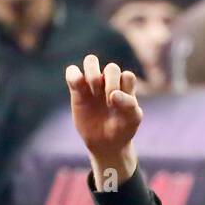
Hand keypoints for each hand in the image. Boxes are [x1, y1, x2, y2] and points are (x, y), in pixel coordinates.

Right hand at [65, 54, 141, 182]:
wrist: (106, 143)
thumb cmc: (122, 129)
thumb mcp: (132, 120)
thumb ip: (129, 105)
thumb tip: (113, 94)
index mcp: (126, 87)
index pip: (127, 76)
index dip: (125, 91)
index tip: (120, 107)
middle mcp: (110, 82)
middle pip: (112, 67)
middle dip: (111, 84)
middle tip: (109, 102)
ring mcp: (93, 84)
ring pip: (91, 60)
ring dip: (93, 74)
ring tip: (94, 92)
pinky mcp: (77, 89)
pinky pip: (72, 71)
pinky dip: (74, 75)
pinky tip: (78, 90)